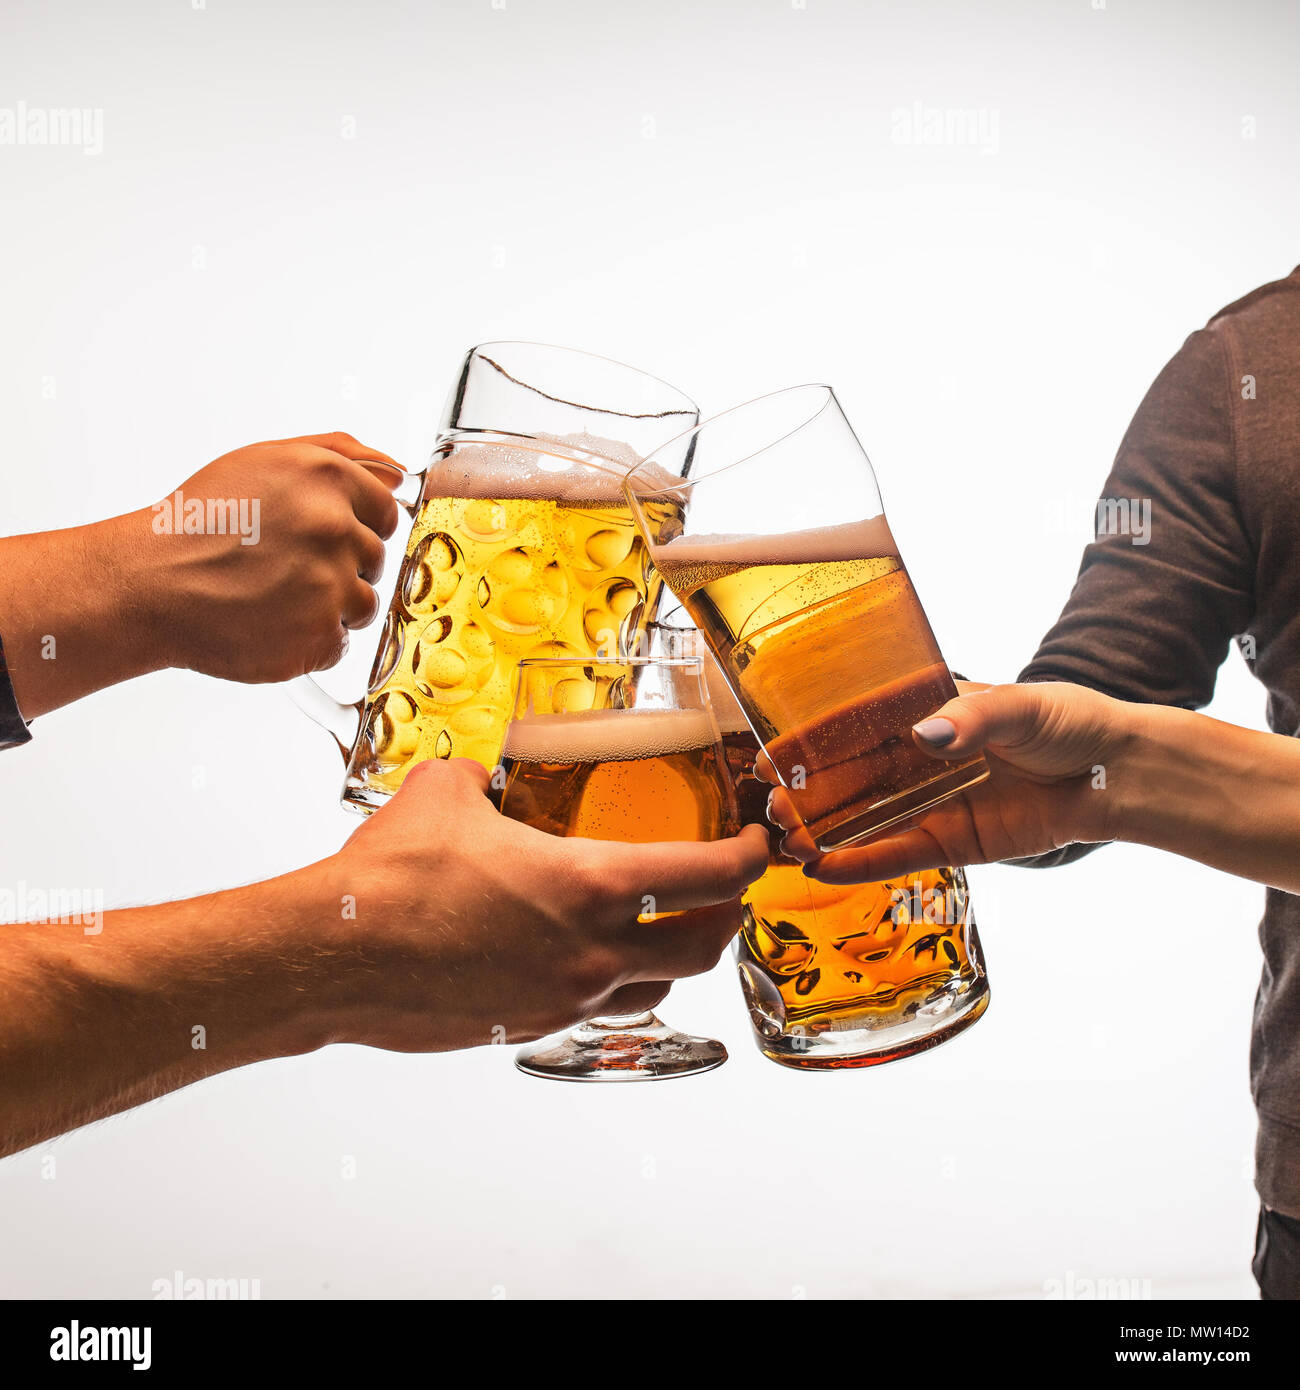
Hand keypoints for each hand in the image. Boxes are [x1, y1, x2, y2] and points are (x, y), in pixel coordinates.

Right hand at [0, 431, 401, 717]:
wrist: (150, 583)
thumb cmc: (200, 523)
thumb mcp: (266, 460)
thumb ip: (341, 456)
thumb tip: (396, 474)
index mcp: (327, 480)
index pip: (386, 512)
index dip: (358, 527)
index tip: (327, 538)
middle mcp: (335, 529)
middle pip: (374, 559)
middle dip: (340, 565)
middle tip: (286, 566)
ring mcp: (330, 586)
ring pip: (363, 604)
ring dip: (330, 605)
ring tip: (276, 595)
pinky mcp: (318, 636)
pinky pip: (337, 643)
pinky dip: (309, 640)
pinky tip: (271, 622)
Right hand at [303, 758, 772, 1048]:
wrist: (335, 956)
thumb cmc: (392, 877)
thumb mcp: (446, 795)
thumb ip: (480, 778)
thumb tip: (481, 777)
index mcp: (593, 885)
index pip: (710, 876)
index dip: (749, 858)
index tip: (759, 843)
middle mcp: (595, 951)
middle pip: (702, 947)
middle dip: (725, 917)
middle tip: (724, 892)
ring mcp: (566, 998)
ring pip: (656, 988)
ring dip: (673, 958)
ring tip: (663, 929)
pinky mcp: (529, 1028)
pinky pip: (596, 1010)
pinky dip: (611, 984)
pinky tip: (586, 959)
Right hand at [765, 680, 1136, 882]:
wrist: (1118, 772)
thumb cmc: (1070, 721)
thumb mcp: (1022, 706)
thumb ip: (973, 719)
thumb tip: (928, 735)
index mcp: (926, 712)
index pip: (856, 725)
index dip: (811, 740)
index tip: (770, 753)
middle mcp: (919, 758)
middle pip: (850, 777)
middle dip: (807, 792)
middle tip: (770, 808)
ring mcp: (932, 802)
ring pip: (866, 819)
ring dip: (825, 831)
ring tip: (786, 842)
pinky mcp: (953, 841)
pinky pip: (898, 854)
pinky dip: (861, 863)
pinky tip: (823, 868)